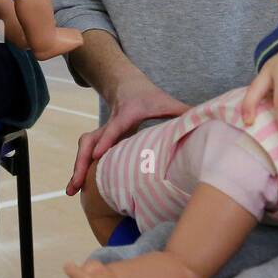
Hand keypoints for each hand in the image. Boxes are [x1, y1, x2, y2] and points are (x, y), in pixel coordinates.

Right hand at [66, 77, 188, 195]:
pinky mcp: (99, 140)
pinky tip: (78, 188)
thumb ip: (183, 112)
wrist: (128, 86)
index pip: (114, 128)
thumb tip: (206, 121)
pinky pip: (86, 155)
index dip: (106, 140)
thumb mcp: (166, 102)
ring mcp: (101, 131)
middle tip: (77, 185)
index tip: (98, 155)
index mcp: (127, 114)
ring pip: (84, 149)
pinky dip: (81, 171)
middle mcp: (110, 123)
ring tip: (71, 192)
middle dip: (82, 162)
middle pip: (90, 141)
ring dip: (77, 169)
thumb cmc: (150, 97)